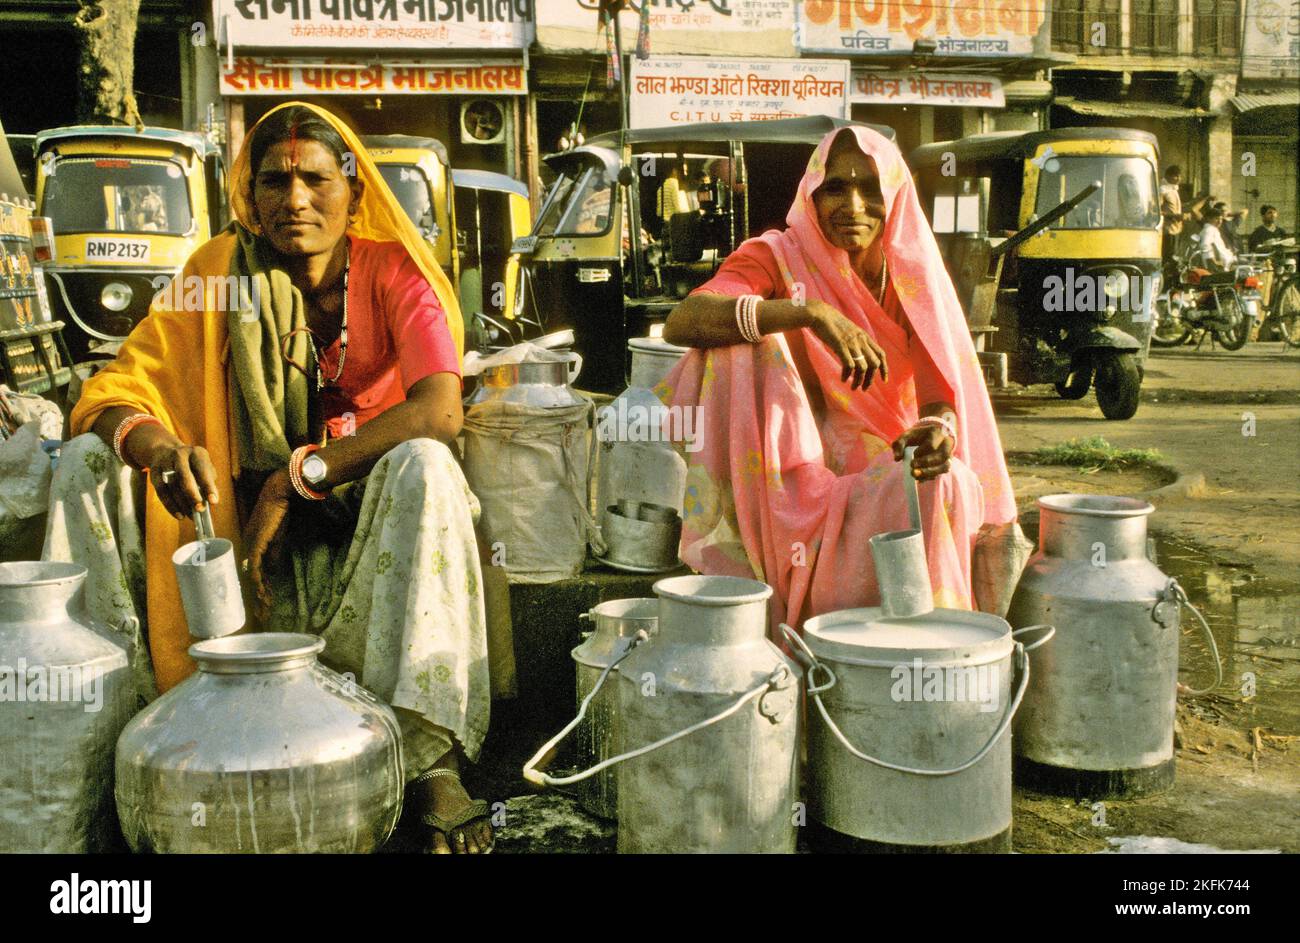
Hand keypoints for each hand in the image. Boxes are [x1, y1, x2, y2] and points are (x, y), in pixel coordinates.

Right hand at [144, 440, 219, 519]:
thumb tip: (210, 502)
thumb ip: (208, 482)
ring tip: (191, 516)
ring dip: (182, 503)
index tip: (213, 502)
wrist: (165, 451)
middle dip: (193, 495)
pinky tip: (179, 515)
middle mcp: (180, 455)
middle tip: (200, 510)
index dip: (208, 487)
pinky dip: (170, 505)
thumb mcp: (203, 467)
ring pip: (172, 485)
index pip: (203, 470)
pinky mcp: (154, 472)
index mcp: (197, 453)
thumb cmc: (192, 465)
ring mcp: (165, 462)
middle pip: (184, 477)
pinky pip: (161, 491)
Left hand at [241, 468, 292, 615]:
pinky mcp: (255, 544)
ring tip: (263, 610)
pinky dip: (258, 582)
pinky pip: (255, 568)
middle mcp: (247, 549)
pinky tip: (261, 594)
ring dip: (258, 595)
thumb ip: (273, 556)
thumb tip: (272, 572)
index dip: (259, 590)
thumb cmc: (278, 513)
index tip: (264, 604)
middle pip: (249, 579)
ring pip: (251, 577)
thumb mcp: (277, 539)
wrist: (279, 496)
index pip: (253, 574)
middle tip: (261, 614)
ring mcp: (249, 547)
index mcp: (251, 548)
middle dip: (257, 599)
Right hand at [806, 300, 889, 389]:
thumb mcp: (849, 332)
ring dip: (859, 380)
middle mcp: (861, 340)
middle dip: (871, 379)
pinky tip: (843, 379)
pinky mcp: (841, 346)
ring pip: (863, 367)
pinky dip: (847, 375)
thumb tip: (856, 355)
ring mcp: (851, 343)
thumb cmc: (831, 324)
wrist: (820, 314)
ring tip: (853, 387)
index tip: (884, 380)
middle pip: (874, 364)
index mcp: (865, 337)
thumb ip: (855, 342)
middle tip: (864, 388)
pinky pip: (849, 365)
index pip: (881, 354)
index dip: (884, 368)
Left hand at [892, 423, 953, 480]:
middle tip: (912, 472)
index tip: (910, 460)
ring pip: (945, 466)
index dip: (921, 454)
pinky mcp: (946, 464)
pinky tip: (918, 479)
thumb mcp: (906, 435)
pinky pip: (941, 472)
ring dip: (930, 473)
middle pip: (942, 456)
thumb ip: (899, 444)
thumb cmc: (916, 436)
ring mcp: (949, 454)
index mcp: (936, 433)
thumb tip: (897, 458)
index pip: (931, 445)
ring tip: (916, 478)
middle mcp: (946, 443)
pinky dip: (930, 477)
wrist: (928, 436)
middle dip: (926, 465)